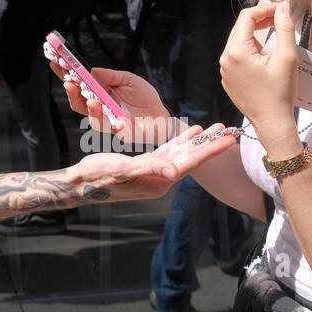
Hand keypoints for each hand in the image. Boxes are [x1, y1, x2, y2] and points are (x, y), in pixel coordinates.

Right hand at [47, 57, 174, 145]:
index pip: (79, 86)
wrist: (161, 116)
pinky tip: (118, 121)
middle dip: (72, 93)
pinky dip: (114, 125)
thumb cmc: (144, 98)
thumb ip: (110, 76)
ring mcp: (109, 121)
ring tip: (92, 100)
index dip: (66, 75)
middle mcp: (101, 108)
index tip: (55, 63)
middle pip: (79, 103)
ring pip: (92, 118)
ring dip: (90, 109)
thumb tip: (91, 71)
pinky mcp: (119, 133)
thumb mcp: (128, 79)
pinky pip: (112, 130)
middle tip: (68, 83)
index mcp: (100, 94)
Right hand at [76, 122, 235, 198]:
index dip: (210, 150)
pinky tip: (191, 131)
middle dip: (211, 144)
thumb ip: (149, 169)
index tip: (228, 141)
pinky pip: (169, 151)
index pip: (190, 163)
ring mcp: (155, 172)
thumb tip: (173, 172)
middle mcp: (160, 178)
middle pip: (191, 158)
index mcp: (159, 181)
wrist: (80, 183)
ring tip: (217, 127)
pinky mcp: (146, 164)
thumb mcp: (122, 169)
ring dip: (199, 140)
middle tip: (231, 130)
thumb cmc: (97, 177)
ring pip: (183, 153)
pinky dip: (181, 141)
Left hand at [219, 0, 299, 146]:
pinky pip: (238, 58)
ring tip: (276, 41)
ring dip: (256, 37)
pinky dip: (251, 51)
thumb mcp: (287, 57)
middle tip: (280, 20)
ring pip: (239, 43)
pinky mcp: (229, 80)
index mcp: (236, 51)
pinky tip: (266, 59)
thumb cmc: (280, 93)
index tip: (282, 11)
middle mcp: (225, 59)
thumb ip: (285, 27)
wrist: (272, 123)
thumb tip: (283, 6)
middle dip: (261, 21)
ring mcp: (225, 71)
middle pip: (241, 28)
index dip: (265, 9)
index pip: (247, 17)